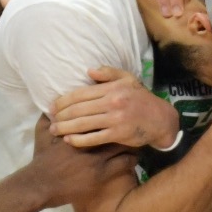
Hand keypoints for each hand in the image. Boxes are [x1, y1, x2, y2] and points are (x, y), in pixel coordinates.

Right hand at [29, 114, 137, 208]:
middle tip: (135, 123)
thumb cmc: (41, 159)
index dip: (113, 112)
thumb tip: (50, 107)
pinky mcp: (100, 176)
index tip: (122, 110)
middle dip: (125, 126)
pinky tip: (135, 158)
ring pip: (122, 146)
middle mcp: (89, 144)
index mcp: (76, 131)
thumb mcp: (42, 135)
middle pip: (115, 129)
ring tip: (138, 140)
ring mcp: (96, 160)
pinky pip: (123, 165)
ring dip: (130, 143)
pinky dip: (130, 160)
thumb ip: (47, 119)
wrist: (38, 185)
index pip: (101, 116)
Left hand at [49, 67, 180, 148]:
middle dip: (60, 115)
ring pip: (83, 124)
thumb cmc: (141, 98)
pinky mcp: (118, 134)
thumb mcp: (128, 79)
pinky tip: (69, 140)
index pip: (81, 94)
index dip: (63, 101)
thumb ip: (109, 73)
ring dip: (65, 128)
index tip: (52, 106)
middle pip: (78, 109)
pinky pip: (93, 138)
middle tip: (50, 120)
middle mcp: (112, 102)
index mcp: (112, 88)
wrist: (161, 119)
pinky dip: (78, 140)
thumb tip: (88, 71)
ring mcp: (115, 119)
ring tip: (54, 131)